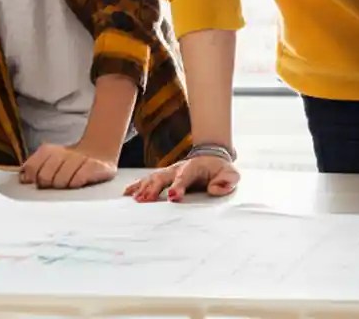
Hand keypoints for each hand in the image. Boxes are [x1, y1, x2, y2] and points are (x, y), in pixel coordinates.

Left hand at [19, 143, 116, 189]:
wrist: (99, 152)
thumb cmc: (70, 163)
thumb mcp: (49, 160)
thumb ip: (33, 168)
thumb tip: (23, 179)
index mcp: (48, 151)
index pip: (32, 168)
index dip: (32, 179)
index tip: (37, 182)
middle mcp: (64, 152)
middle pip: (45, 177)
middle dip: (47, 184)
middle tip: (55, 185)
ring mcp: (80, 159)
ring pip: (61, 180)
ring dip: (63, 186)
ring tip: (68, 185)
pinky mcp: (96, 166)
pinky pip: (79, 179)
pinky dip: (75, 183)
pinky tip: (77, 184)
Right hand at [124, 154, 239, 202]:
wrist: (211, 157)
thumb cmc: (219, 169)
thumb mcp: (231, 174)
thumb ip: (227, 181)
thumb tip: (215, 189)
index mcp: (193, 168)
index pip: (184, 177)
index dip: (178, 187)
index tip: (174, 197)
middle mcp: (176, 169)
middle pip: (162, 177)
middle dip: (153, 188)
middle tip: (146, 200)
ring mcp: (168, 172)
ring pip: (152, 178)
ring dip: (143, 188)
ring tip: (134, 199)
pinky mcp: (163, 176)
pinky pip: (147, 180)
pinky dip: (136, 186)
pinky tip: (127, 194)